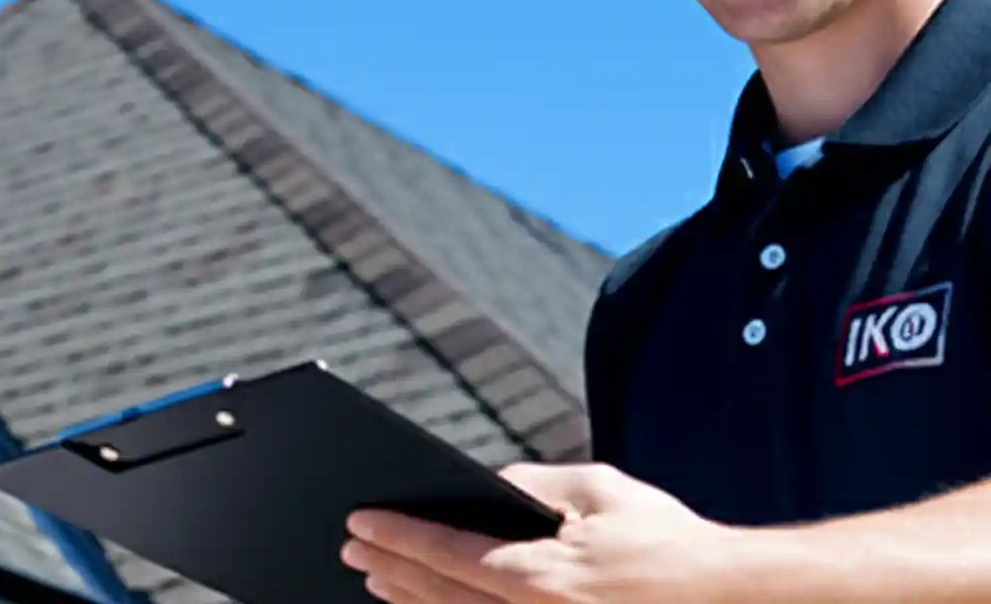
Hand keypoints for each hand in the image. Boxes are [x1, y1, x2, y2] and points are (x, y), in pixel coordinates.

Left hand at [342, 463, 739, 602]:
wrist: (723, 598)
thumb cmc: (664, 540)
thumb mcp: (599, 491)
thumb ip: (532, 484)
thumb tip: (481, 483)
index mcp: (542, 576)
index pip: (448, 552)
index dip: (397, 535)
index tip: (359, 522)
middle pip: (438, 595)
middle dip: (389, 569)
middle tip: (351, 550)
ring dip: (408, 601)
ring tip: (376, 579)